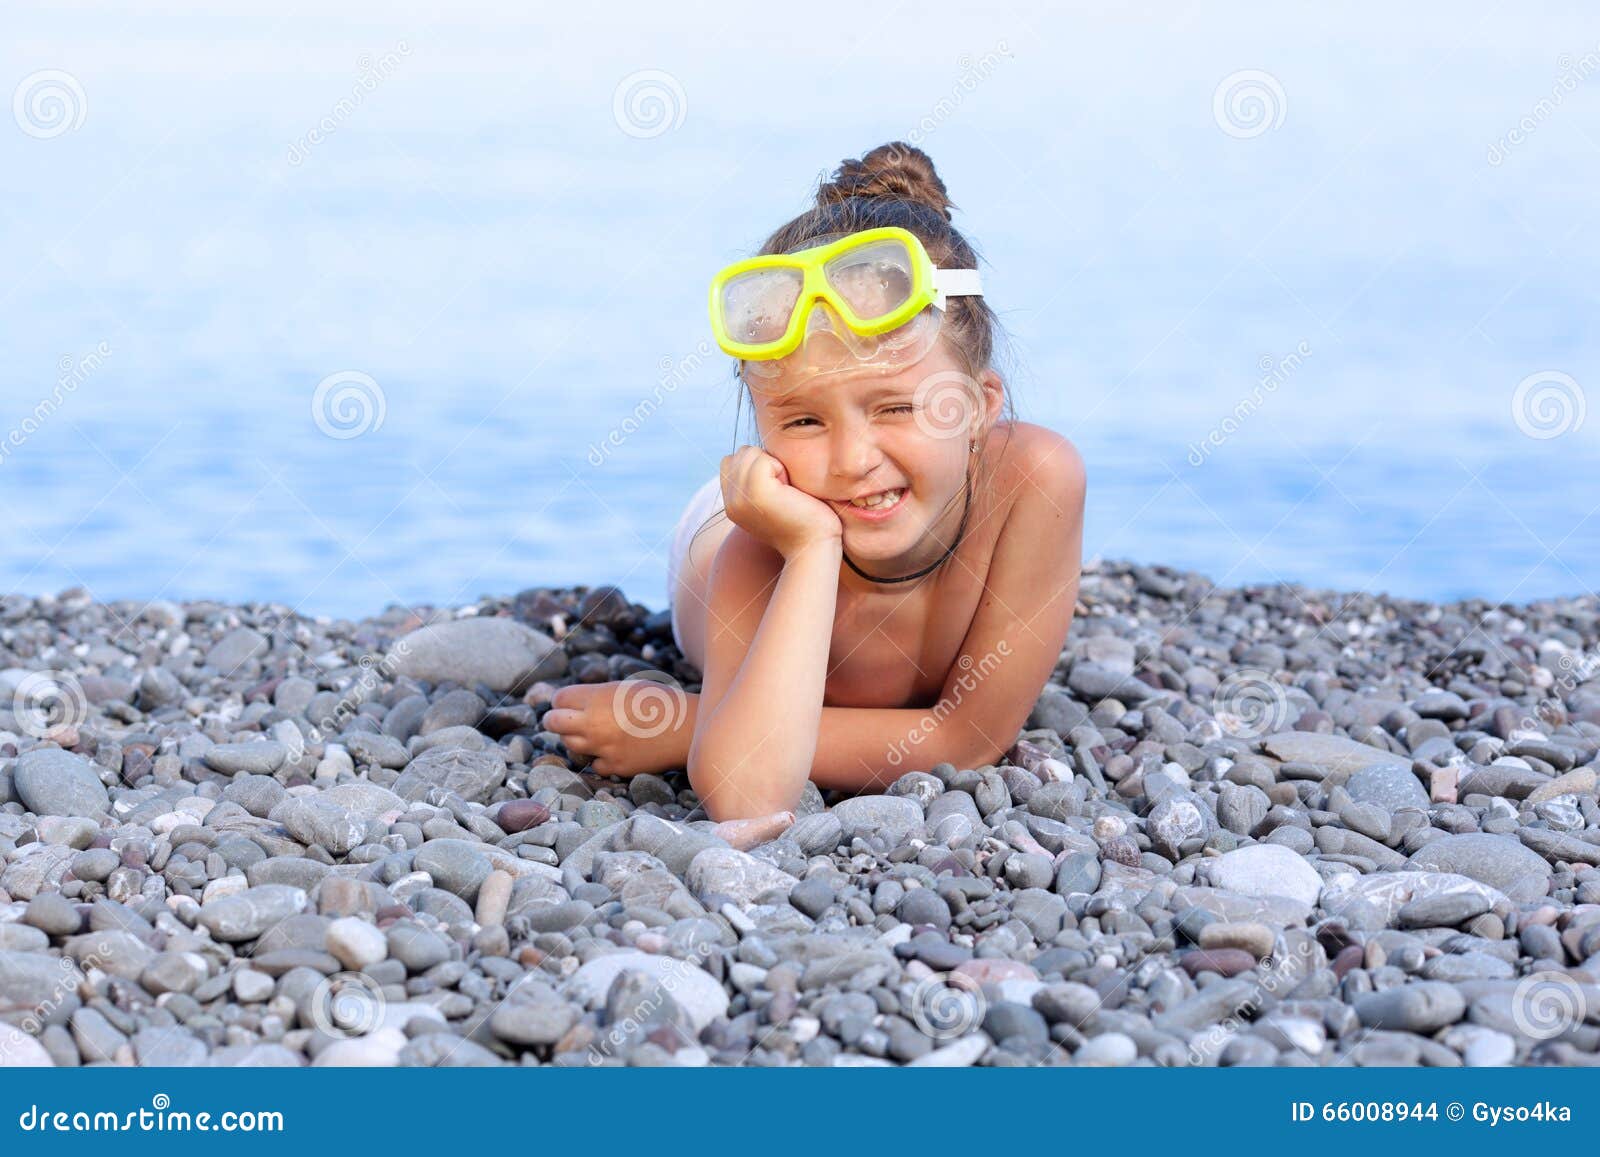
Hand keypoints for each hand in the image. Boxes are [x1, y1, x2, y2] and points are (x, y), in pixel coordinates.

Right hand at [720, 446, 841, 559]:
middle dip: (765, 462)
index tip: (777, 490)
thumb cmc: (806, 522)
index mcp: (732, 505)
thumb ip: (759, 480)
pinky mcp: (755, 492)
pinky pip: (762, 458)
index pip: (732, 461)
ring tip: (786, 491)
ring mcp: (740, 498)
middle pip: (740, 454)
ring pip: (749, 453)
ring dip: (773, 464)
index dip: (758, 466)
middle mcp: (730, 503)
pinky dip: (780, 467)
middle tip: (784, 491)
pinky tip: (790, 491)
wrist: (814, 548)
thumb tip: (758, 454)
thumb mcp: (774, 500)